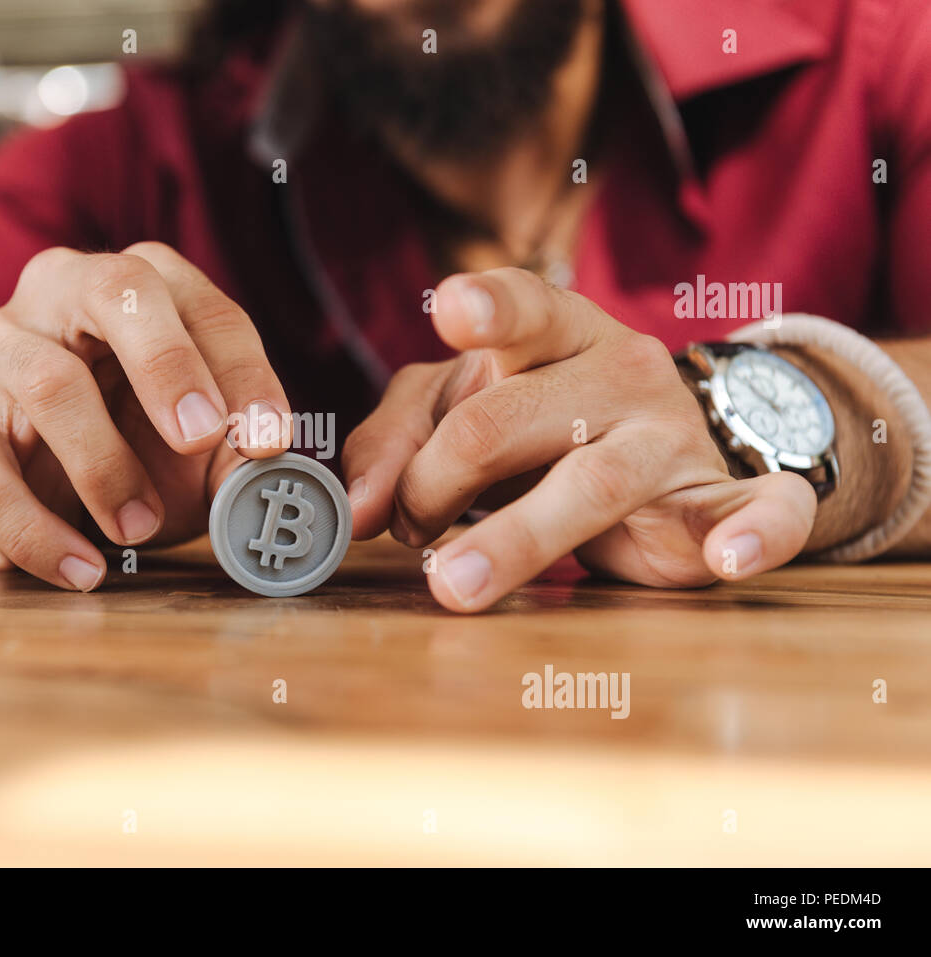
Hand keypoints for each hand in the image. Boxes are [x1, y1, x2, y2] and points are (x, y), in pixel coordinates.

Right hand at [0, 242, 290, 589]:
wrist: (12, 463)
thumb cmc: (124, 436)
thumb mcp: (189, 443)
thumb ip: (232, 453)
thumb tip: (274, 478)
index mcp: (137, 284)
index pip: (202, 307)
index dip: (244, 371)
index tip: (270, 438)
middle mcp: (62, 289)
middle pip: (116, 292)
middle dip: (168, 366)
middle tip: (202, 438)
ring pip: (49, 384)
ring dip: (103, 467)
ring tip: (138, 531)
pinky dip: (35, 533)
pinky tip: (81, 569)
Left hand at [343, 267, 817, 612]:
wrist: (659, 459)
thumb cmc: (534, 428)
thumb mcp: (452, 414)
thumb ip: (395, 443)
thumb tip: (358, 511)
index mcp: (552, 333)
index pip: (522, 305)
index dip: (487, 308)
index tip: (451, 311)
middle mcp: (618, 371)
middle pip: (506, 419)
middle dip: (436, 482)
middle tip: (409, 532)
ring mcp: (672, 433)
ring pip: (591, 483)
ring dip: (514, 538)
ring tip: (454, 583)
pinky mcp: (722, 498)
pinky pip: (762, 509)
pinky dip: (753, 534)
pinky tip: (729, 558)